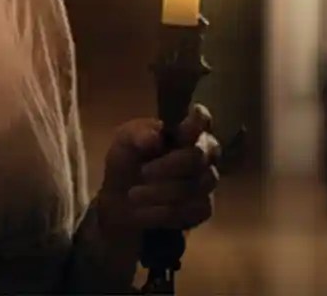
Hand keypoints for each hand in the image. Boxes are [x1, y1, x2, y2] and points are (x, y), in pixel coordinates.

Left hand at [96, 104, 219, 242]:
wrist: (120, 199)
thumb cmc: (129, 160)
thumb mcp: (124, 142)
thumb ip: (137, 134)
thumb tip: (155, 138)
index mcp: (186, 131)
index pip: (202, 121)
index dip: (200, 119)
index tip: (193, 115)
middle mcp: (203, 154)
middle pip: (198, 157)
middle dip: (168, 165)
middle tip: (142, 172)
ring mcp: (206, 182)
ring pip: (195, 186)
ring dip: (161, 191)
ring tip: (134, 194)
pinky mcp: (202, 208)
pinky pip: (192, 210)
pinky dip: (165, 211)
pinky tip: (147, 209)